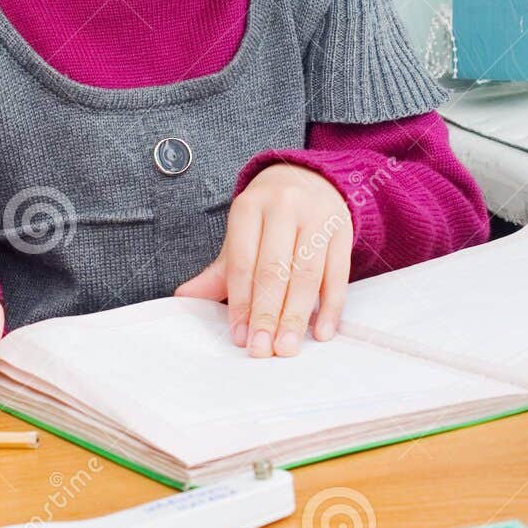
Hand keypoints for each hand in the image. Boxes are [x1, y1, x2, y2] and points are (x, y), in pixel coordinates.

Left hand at [175, 164, 351, 356]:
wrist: (308, 178)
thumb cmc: (268, 217)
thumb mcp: (241, 235)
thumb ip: (219, 270)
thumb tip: (185, 297)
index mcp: (249, 206)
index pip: (243, 261)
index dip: (240, 302)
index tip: (239, 335)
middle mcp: (284, 206)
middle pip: (275, 269)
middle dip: (267, 314)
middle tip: (263, 349)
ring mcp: (317, 216)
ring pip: (307, 274)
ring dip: (296, 316)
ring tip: (287, 347)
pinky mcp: (343, 230)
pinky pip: (338, 274)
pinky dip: (331, 306)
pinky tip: (321, 331)